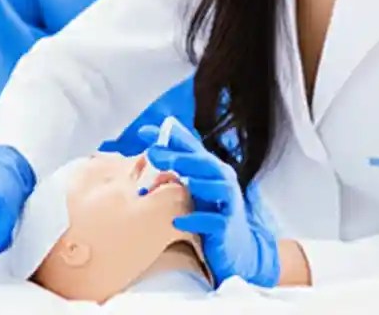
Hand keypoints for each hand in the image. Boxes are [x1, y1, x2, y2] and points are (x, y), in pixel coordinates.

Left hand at [139, 123, 279, 286]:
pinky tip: (176, 220)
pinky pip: (214, 222)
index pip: (191, 147)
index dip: (170, 137)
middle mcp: (223, 181)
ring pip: (218, 188)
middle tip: (153, 153)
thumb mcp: (193, 186)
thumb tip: (149, 149)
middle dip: (179, 157)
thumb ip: (176, 168)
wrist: (235, 246)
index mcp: (211, 168)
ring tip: (172, 179)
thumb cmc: (209, 210)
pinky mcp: (227, 227)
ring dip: (195, 183)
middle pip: (204, 164)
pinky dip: (196, 220)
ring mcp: (227, 203)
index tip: (143, 132)